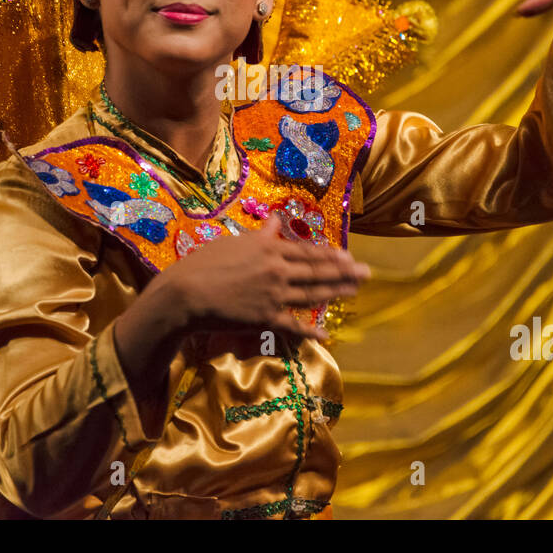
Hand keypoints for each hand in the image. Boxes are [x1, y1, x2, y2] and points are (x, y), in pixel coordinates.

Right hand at [160, 214, 367, 342]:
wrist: (186, 293)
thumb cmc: (204, 263)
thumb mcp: (233, 242)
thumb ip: (259, 234)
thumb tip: (274, 220)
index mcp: (270, 249)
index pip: (307, 252)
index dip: (329, 255)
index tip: (347, 256)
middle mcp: (278, 270)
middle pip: (317, 271)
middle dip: (344, 273)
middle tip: (366, 273)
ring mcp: (274, 295)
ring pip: (312, 294)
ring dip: (336, 293)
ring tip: (354, 291)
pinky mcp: (266, 318)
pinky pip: (293, 325)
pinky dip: (310, 330)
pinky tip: (326, 333)